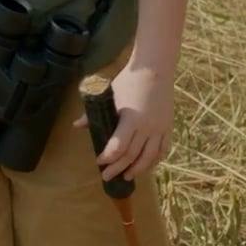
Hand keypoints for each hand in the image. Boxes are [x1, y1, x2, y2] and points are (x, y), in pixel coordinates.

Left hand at [96, 63, 172, 183]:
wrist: (155, 68)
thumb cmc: (129, 81)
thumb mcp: (109, 95)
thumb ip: (93, 113)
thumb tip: (76, 125)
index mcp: (131, 119)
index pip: (119, 147)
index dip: (108, 158)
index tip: (99, 161)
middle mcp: (147, 127)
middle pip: (132, 155)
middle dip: (118, 168)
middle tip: (107, 176)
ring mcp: (159, 128)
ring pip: (149, 157)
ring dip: (137, 169)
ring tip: (127, 176)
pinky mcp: (168, 127)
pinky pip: (163, 150)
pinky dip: (154, 161)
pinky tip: (146, 166)